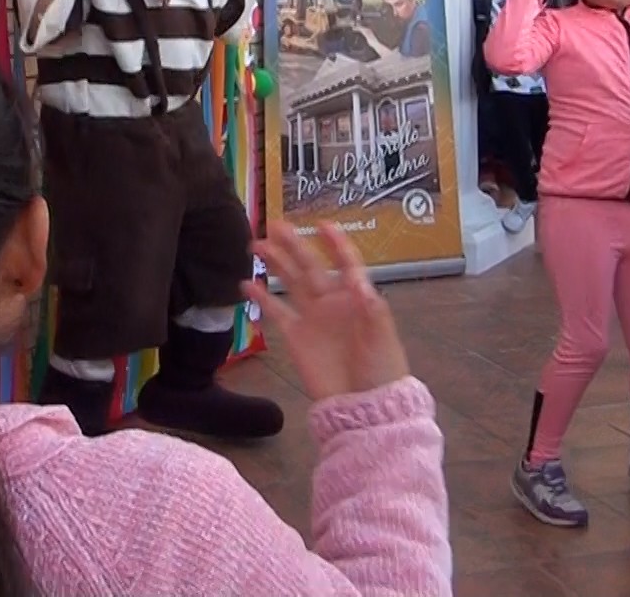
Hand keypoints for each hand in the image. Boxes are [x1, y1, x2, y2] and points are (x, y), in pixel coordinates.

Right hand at [245, 221, 408, 400]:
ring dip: (275, 263)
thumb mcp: (382, 335)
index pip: (345, 262)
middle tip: (274, 225)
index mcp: (356, 297)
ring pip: (290, 282)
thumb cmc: (381, 368)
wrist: (363, 407)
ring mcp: (312, 318)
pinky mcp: (295, 337)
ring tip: (256, 245)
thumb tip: (356, 278)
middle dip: (293, 245)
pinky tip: (247, 283)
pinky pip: (276, 311)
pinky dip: (262, 298)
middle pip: (310, 266)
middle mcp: (332, 301)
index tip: (322, 224)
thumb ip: (369, 306)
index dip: (335, 243)